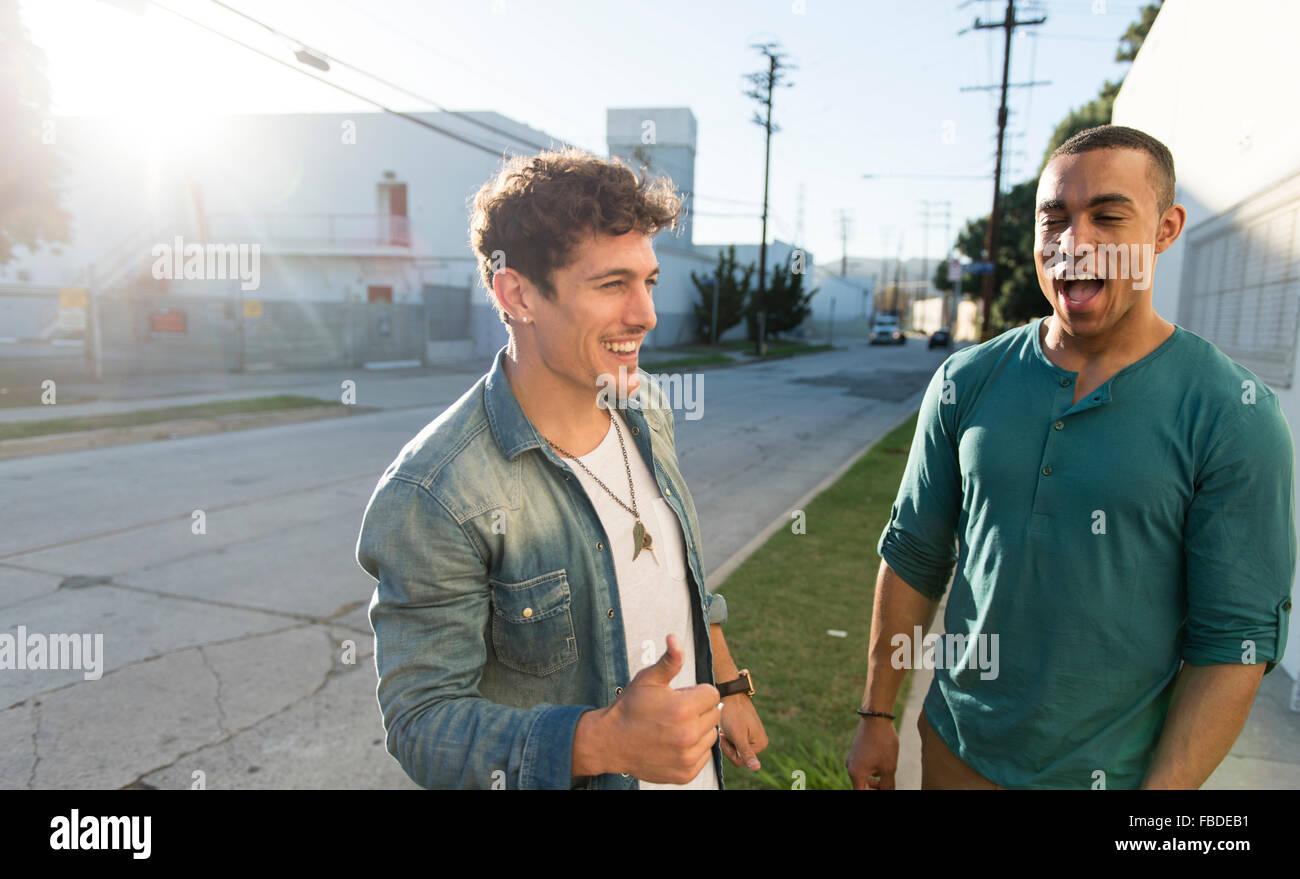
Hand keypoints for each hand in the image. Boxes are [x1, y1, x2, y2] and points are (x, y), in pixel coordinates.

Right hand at [605, 634, 720, 783]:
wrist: (610, 742)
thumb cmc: (630, 707)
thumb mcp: (648, 679)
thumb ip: (669, 660)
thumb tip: (675, 637)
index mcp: (683, 708)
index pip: (713, 694)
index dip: (697, 692)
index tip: (680, 696)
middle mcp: (688, 734)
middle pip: (714, 714)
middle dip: (699, 710)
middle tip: (675, 712)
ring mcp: (687, 756)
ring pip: (711, 735)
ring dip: (698, 729)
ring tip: (675, 727)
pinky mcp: (686, 773)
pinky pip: (704, 756)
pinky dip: (694, 750)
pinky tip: (675, 743)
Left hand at [719, 694, 767, 769]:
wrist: (731, 694)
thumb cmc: (733, 713)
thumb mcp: (738, 735)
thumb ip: (746, 753)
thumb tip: (757, 768)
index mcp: (761, 744)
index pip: (740, 761)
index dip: (729, 750)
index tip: (726, 736)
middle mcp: (759, 742)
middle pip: (737, 756)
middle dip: (728, 745)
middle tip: (725, 731)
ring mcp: (753, 737)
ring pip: (735, 750)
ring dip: (727, 740)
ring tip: (726, 728)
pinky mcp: (746, 732)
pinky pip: (735, 742)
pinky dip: (728, 736)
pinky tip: (727, 727)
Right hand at [845, 716, 898, 789]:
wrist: (876, 718)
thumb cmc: (883, 742)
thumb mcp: (889, 768)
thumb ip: (887, 786)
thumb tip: (887, 792)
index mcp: (856, 774)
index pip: (861, 793)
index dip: (873, 794)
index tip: (884, 790)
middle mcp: (850, 768)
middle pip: (861, 787)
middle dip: (874, 789)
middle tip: (887, 787)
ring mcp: (852, 759)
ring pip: (863, 777)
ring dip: (874, 782)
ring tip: (887, 778)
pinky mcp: (856, 752)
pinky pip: (862, 767)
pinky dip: (872, 772)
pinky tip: (882, 767)